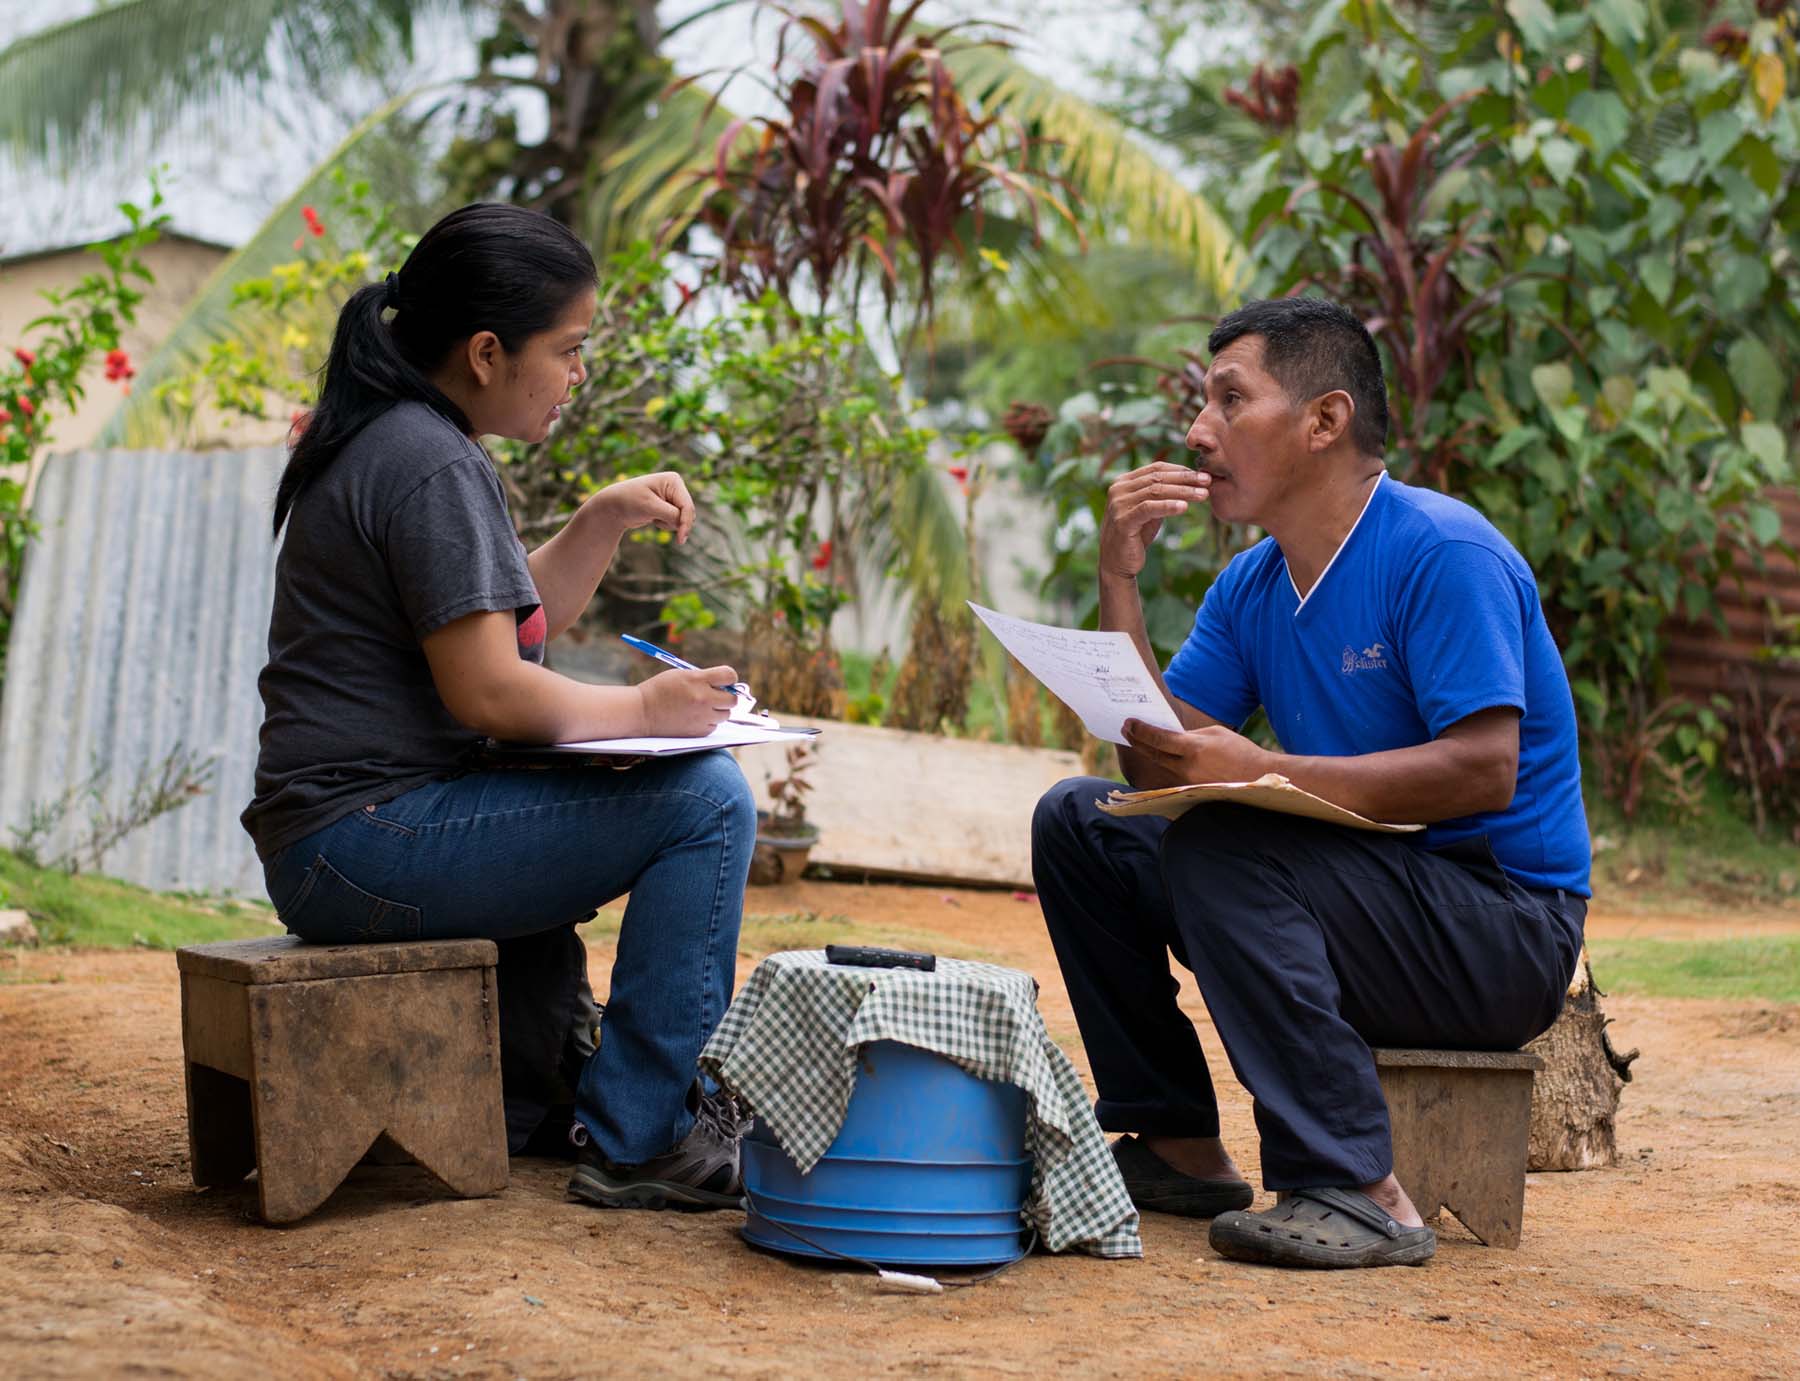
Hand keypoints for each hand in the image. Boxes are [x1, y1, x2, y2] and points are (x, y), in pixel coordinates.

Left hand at [586, 472, 695, 543]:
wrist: (613, 507)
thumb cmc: (629, 501)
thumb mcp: (651, 507)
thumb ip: (672, 515)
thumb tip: (685, 524)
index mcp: (673, 480)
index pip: (687, 506)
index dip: (685, 523)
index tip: (681, 539)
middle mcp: (675, 487)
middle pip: (687, 513)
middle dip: (674, 522)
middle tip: (657, 523)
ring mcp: (672, 497)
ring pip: (682, 519)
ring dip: (668, 524)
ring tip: (651, 517)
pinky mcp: (668, 507)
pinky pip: (675, 522)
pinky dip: (665, 524)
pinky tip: (652, 519)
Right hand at [637, 666, 737, 736]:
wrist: (641, 712)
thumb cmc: (660, 690)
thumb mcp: (681, 675)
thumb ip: (704, 678)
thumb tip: (726, 683)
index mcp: (698, 680)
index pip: (729, 676)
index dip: (729, 677)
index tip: (724, 681)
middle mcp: (703, 699)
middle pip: (732, 699)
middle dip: (726, 696)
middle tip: (715, 695)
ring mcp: (702, 717)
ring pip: (725, 715)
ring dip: (717, 710)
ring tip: (701, 707)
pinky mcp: (698, 732)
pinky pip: (714, 727)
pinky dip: (708, 722)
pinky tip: (693, 717)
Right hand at [1098, 462, 1211, 581]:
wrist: (1116, 563)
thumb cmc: (1135, 535)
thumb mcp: (1149, 510)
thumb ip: (1161, 494)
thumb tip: (1190, 480)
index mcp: (1124, 482)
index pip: (1156, 468)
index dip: (1181, 470)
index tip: (1202, 475)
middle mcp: (1118, 489)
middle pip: (1158, 478)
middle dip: (1185, 478)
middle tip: (1207, 481)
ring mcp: (1118, 504)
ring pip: (1155, 491)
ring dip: (1183, 492)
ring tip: (1203, 495)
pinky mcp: (1122, 521)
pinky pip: (1149, 509)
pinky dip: (1168, 506)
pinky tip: (1184, 507)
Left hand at [1122, 719, 1270, 784]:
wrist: (1257, 777)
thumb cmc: (1239, 751)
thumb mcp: (1216, 734)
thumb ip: (1191, 736)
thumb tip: (1172, 737)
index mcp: (1194, 748)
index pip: (1159, 739)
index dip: (1141, 730)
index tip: (1128, 723)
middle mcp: (1188, 767)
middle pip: (1154, 753)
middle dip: (1138, 740)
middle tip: (1126, 729)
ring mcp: (1189, 781)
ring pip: (1162, 764)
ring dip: (1148, 752)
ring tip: (1137, 740)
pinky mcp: (1192, 789)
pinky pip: (1172, 774)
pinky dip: (1163, 764)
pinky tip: (1157, 756)